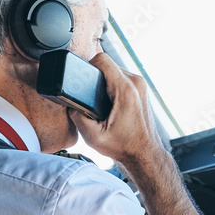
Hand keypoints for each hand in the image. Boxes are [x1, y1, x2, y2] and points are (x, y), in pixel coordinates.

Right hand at [68, 53, 165, 167]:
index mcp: (126, 90)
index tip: (82, 78)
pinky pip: (122, 78)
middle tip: (90, 96)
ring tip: (99, 100)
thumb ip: (77, 118)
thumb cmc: (125, 147)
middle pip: (108, 65)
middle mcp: (136, 83)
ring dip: (104, 81)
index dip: (88, 65)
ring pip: (115, 71)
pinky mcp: (141, 89)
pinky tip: (108, 101)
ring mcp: (141, 85)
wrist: (144, 154)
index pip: (102, 60)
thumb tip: (70, 104)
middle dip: (95, 77)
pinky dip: (113, 86)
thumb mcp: (93, 138)